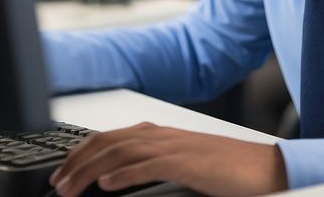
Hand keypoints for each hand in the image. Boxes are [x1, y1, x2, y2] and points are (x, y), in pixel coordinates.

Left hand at [48, 122, 287, 196]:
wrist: (267, 168)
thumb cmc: (228, 170)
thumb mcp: (183, 166)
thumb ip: (152, 168)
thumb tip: (118, 182)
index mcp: (161, 135)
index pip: (109, 138)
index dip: (81, 153)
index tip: (61, 171)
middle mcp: (164, 136)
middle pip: (109, 142)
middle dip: (77, 161)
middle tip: (56, 183)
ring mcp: (176, 147)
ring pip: (123, 152)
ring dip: (91, 170)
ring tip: (70, 187)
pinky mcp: (189, 163)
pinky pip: (151, 165)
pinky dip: (125, 173)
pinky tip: (107, 185)